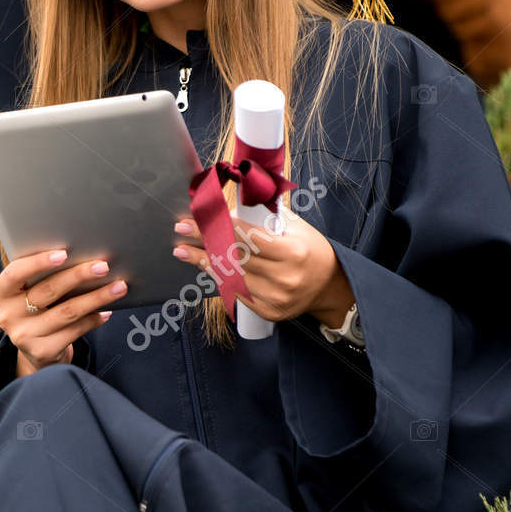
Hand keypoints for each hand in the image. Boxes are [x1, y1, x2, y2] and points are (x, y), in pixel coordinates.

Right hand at [0, 249, 123, 377]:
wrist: (36, 350)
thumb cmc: (37, 310)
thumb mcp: (30, 293)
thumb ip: (42, 277)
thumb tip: (83, 257)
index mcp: (0, 294)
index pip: (15, 273)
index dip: (38, 262)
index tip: (63, 253)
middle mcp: (8, 316)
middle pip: (48, 291)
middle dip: (79, 276)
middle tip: (103, 266)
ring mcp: (24, 336)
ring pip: (67, 311)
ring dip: (96, 297)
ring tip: (118, 287)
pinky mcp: (42, 351)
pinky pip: (75, 330)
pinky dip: (94, 319)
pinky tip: (106, 311)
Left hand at [171, 206, 353, 323]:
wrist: (329, 284)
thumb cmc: (309, 249)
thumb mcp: (295, 226)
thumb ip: (265, 216)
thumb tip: (233, 201)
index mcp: (292, 251)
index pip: (248, 237)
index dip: (220, 226)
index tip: (198, 218)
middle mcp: (284, 277)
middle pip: (235, 256)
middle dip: (204, 242)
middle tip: (181, 231)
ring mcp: (276, 297)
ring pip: (231, 276)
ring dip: (204, 262)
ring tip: (184, 250)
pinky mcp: (269, 311)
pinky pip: (236, 293)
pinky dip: (219, 278)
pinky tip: (204, 267)